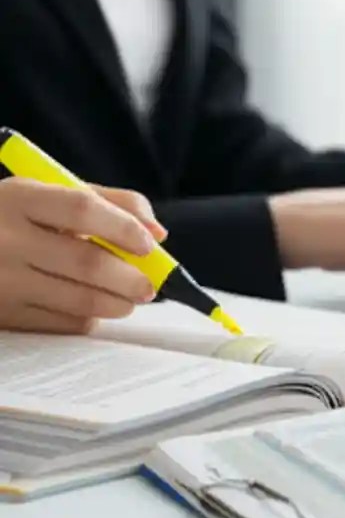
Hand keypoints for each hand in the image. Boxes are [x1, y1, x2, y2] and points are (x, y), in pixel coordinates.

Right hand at [0, 177, 164, 333]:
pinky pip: (62, 323)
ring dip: (117, 303)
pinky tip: (92, 308)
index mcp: (19, 198)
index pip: (83, 208)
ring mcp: (2, 280)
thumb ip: (108, 202)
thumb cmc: (12, 219)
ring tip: (129, 298)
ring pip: (80, 299)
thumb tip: (157, 232)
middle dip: (131, 278)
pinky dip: (88, 317)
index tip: (149, 245)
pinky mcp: (2, 314)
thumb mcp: (47, 194)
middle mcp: (6, 239)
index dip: (124, 227)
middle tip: (149, 286)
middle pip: (87, 262)